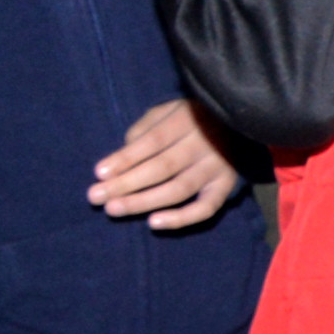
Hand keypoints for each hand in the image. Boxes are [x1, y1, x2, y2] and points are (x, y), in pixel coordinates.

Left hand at [92, 100, 244, 229]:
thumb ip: (145, 128)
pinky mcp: (227, 185)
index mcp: (188, 120)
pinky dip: (181, 219)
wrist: (238, 120)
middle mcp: (206, 144)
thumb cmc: (191, 117)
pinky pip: (207, 207)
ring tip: (113, 209)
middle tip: (95, 197)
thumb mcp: (167, 110)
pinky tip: (154, 223)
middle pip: (163, 167)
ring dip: (143, 202)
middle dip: (126, 184)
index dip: (125, 158)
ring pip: (179, 189)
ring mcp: (219, 166)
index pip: (153, 141)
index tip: (99, 173)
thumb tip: (122, 158)